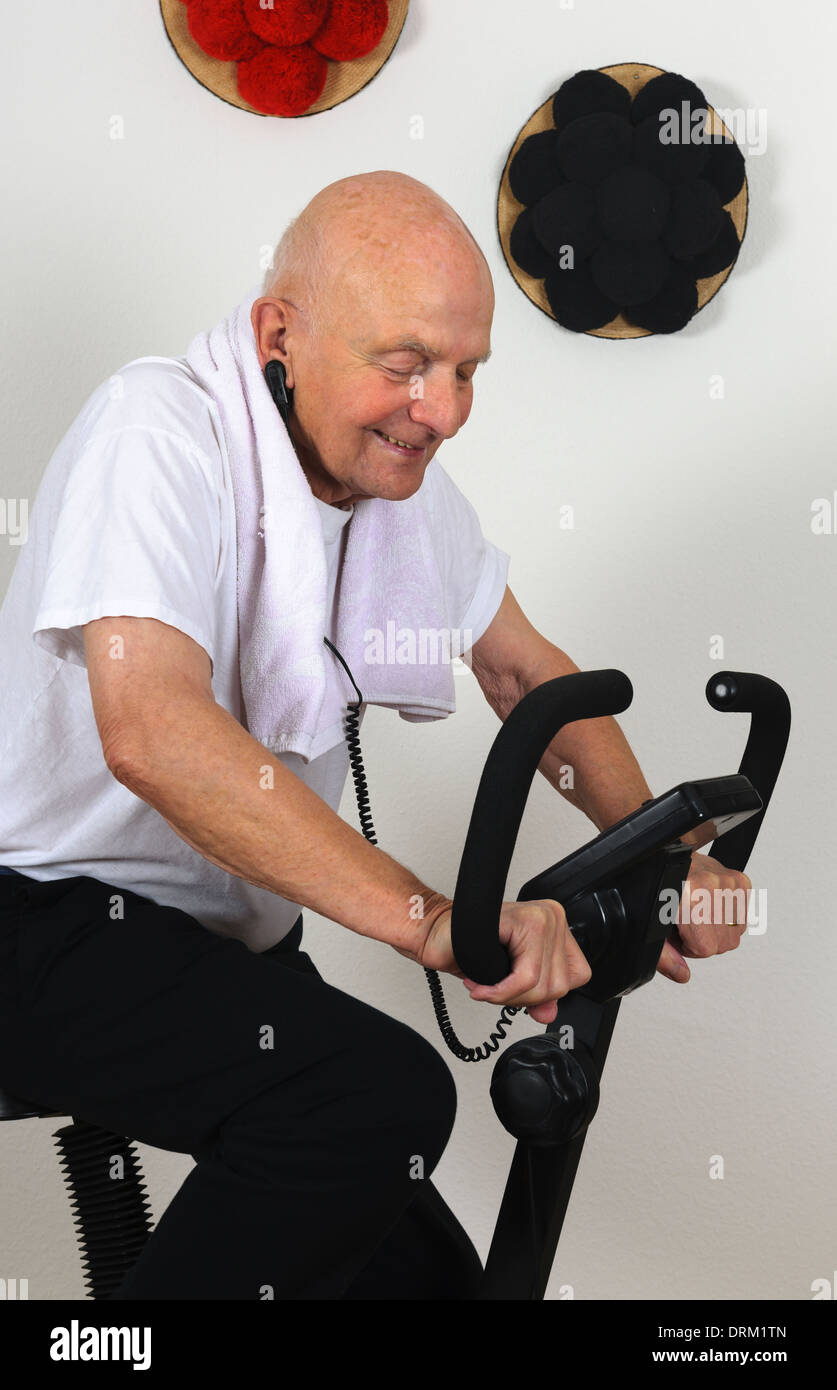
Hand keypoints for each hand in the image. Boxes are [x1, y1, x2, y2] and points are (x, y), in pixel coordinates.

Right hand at [416, 899, 591, 1025]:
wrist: (436, 934)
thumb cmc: (468, 948)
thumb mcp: (511, 977)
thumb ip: (535, 995)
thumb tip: (548, 1014)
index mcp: (556, 926)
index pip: (576, 975)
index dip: (545, 995)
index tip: (518, 995)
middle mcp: (552, 917)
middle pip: (559, 985)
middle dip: (521, 1000)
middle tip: (494, 993)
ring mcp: (539, 916)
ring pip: (541, 983)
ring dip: (507, 997)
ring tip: (485, 988)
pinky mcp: (522, 921)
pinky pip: (525, 976)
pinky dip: (501, 992)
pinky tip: (482, 988)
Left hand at [658, 852, 752, 982]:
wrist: (663, 859)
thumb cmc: (656, 888)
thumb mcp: (649, 925)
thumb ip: (663, 955)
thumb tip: (682, 974)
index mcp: (689, 897)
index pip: (707, 948)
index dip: (690, 947)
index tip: (679, 934)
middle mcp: (712, 885)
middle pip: (725, 943)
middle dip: (704, 940)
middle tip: (686, 923)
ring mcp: (728, 880)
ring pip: (737, 932)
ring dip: (718, 929)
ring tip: (697, 913)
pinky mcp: (739, 879)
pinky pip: (743, 916)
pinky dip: (728, 917)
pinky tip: (710, 906)